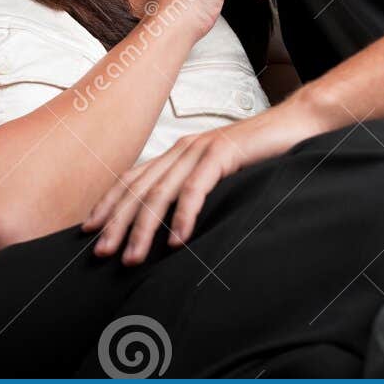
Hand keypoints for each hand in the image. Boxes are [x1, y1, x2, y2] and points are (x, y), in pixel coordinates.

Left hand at [81, 103, 318, 263]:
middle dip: (116, 223)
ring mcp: (201, 149)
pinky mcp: (223, 153)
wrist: (296, 124)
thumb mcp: (218, 174)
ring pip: (161, 192)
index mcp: (177, 153)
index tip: (88, 230)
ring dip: (143, 228)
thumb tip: (171, 226)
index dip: (108, 203)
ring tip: (131, 259)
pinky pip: (196, 188)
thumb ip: (194, 191)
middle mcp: (183, 148)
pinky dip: (183, 216)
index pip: (132, 179)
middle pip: (139, 188)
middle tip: (100, 254)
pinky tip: (176, 241)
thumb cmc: (260, 155)